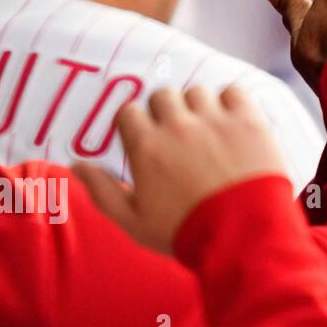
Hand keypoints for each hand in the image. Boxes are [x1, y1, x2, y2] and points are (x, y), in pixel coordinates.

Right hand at [74, 86, 286, 256]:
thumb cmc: (184, 231)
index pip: (130, 112)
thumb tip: (77, 165)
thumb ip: (102, 191)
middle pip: (163, 95)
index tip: (146, 140)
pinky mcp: (249, 121)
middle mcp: (179, 126)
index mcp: (147, 146)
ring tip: (206, 130)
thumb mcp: (133, 221)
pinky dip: (231, 102)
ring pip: (198, 92)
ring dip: (198, 106)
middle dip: (165, 111)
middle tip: (177, 135)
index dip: (136, 125)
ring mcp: (215, 120)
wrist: (242, 235)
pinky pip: (234, 91)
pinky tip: (231, 121)